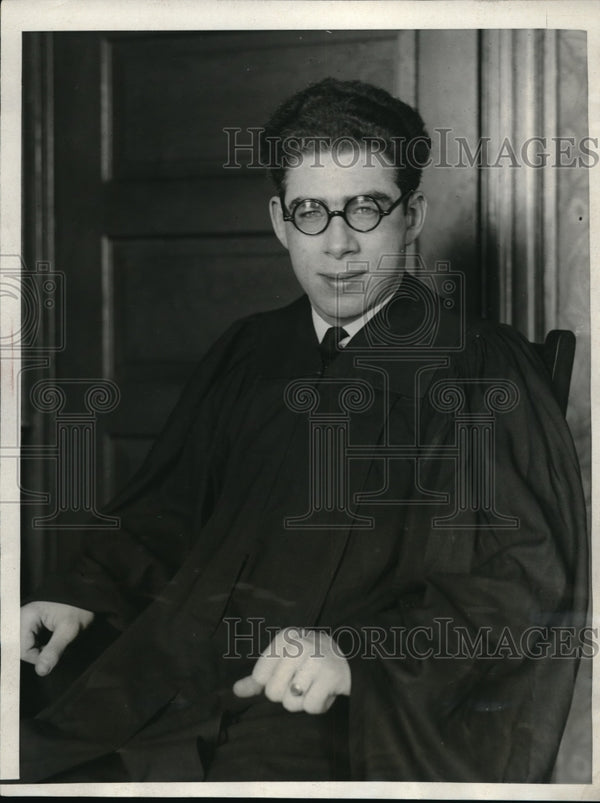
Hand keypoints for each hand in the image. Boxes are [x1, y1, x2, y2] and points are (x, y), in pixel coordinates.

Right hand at [20, 601, 94, 675]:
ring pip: (26, 647)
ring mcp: (24, 621)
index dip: (39, 657)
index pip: (22, 651)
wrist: (85, 594)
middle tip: (57, 646)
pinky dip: (41, 646)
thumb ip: (54, 650)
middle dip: (39, 653)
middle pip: (22, 649)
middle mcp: (20, 618)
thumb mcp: (69, 630)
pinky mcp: (29, 623)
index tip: (56, 651)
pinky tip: (52, 640)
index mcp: (25, 617)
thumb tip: (41, 671)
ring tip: (57, 642)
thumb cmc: (78, 608)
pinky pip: (29, 642)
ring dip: (40, 650)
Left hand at [233, 627, 350, 713]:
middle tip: (304, 681)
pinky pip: (311, 707)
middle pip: (273, 693)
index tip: (289, 674)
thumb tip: (236, 690)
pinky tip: (326, 691)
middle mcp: (299, 643)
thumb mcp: (285, 662)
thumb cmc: (312, 662)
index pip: (260, 676)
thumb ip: (259, 677)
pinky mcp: (331, 676)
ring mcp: (316, 658)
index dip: (272, 683)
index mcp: (285, 637)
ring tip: (315, 686)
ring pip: (291, 702)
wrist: (353, 659)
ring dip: (303, 702)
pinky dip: (318, 706)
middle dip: (288, 694)